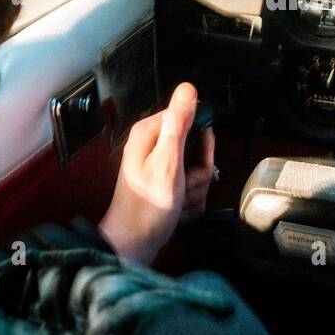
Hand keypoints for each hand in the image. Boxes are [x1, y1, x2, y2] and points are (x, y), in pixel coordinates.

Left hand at [98, 82, 214, 264]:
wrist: (133, 245)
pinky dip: (189, 203)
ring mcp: (161, 168)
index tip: (194, 164)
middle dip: (197, 174)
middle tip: (182, 188)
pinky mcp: (166, 186)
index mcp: (151, 133)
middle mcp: (154, 147)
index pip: (193, 122)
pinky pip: (191, 189)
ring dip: (193, 192)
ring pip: (197, 173)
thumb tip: (188, 89)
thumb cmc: (147, 208)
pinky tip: (177, 211)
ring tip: (177, 203)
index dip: (201, 145)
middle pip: (198, 150)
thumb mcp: (167, 162)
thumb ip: (179, 124)